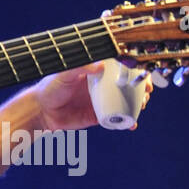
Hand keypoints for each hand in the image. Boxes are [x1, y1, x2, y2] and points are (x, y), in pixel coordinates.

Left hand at [30, 62, 153, 130]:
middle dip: (142, 87)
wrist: (41, 112)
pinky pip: (117, 118)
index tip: (143, 72)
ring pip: (126, 101)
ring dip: (138, 103)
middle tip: (147, 92)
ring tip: (142, 106)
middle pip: (127, 84)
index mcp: (94, 71)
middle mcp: (101, 85)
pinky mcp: (99, 116)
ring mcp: (101, 100)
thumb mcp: (63, 74)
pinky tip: (132, 124)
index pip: (119, 66)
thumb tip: (100, 64)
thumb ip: (79, 67)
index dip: (134, 68)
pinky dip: (127, 122)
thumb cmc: (50, 88)